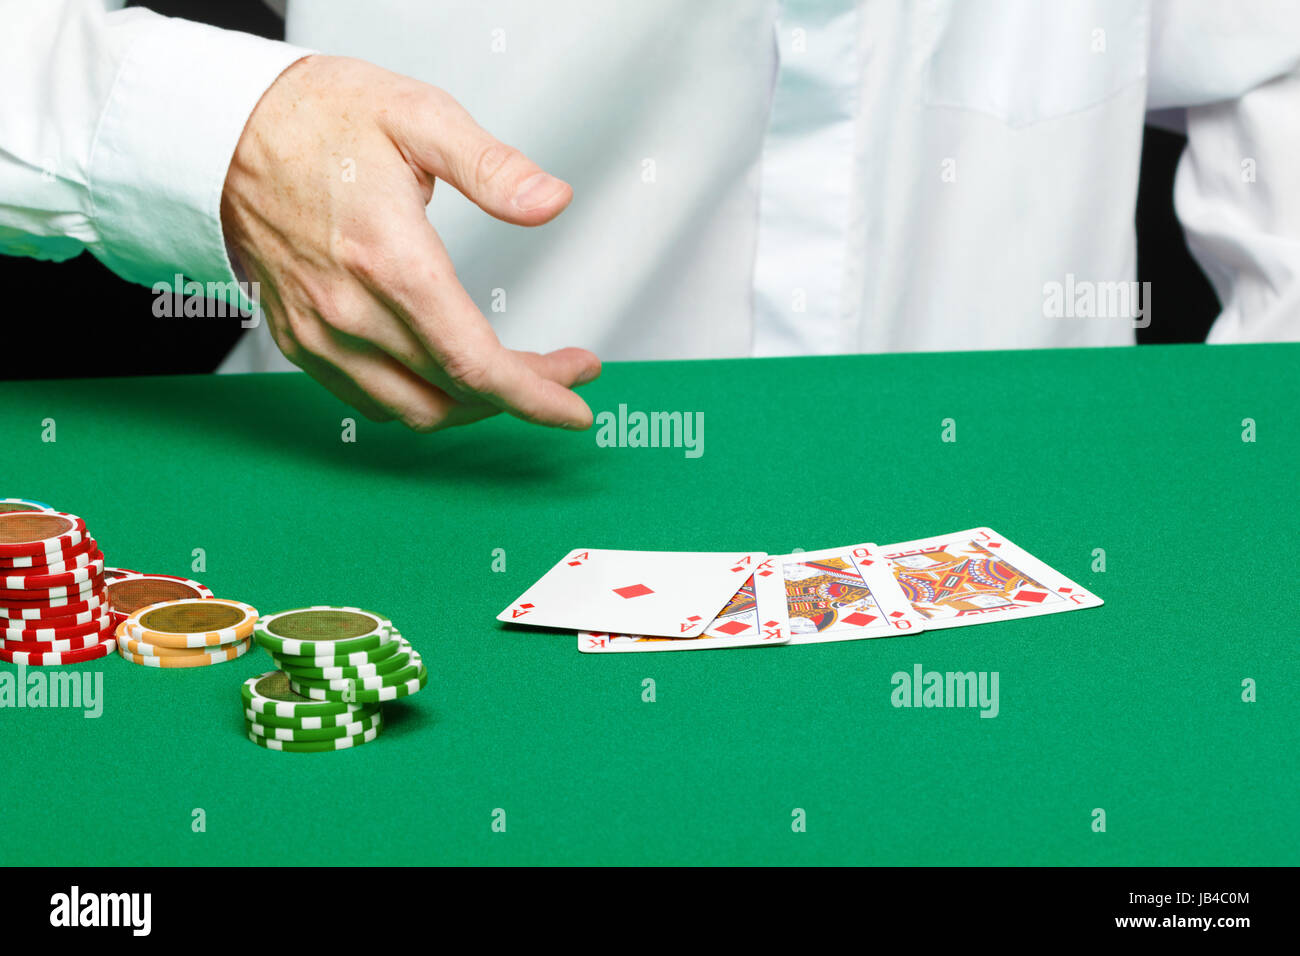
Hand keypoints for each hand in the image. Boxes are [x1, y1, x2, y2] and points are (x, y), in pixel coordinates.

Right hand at [220, 55, 599, 430]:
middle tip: (563, 370)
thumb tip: (550, 201)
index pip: (475, 363)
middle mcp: (349, 309)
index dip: (536, 395)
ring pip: (413, 410)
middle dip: (523, 392)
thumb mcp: (419, 117)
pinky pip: (368, 400)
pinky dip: (420, 400)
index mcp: (389, 259)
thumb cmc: (317, 118)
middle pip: (455, 392)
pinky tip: (448, 375)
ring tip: (514, 376)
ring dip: (473, 405)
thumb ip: (491, 167)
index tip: (577, 402)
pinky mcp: (299, 340)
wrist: (222, 129)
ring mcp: (319, 332)